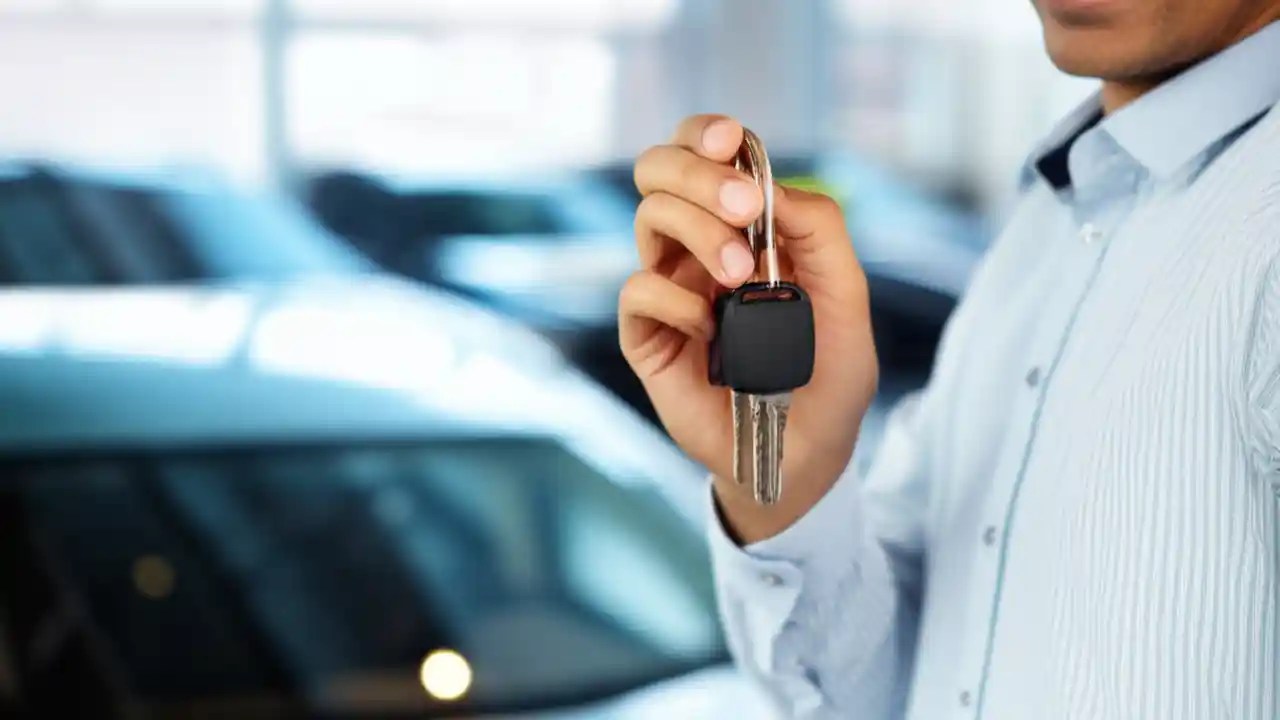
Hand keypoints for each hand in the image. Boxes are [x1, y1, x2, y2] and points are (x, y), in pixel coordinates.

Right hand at [620, 114, 878, 542]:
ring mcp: (670, 290)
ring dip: (697, 232)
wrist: (804, 455)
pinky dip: (675, 300)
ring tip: (740, 275)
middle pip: (659, 172)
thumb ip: (820, 233)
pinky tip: (711, 330)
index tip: (729, 141)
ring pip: (648, 220)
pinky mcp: (646, 336)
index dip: (705, 135)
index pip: (702, 153)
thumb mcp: (847, 299)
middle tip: (741, 207)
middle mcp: (696, 248)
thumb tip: (771, 187)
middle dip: (695, 174)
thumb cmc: (827, 377)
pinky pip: (638, 290)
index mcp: (741, 226)